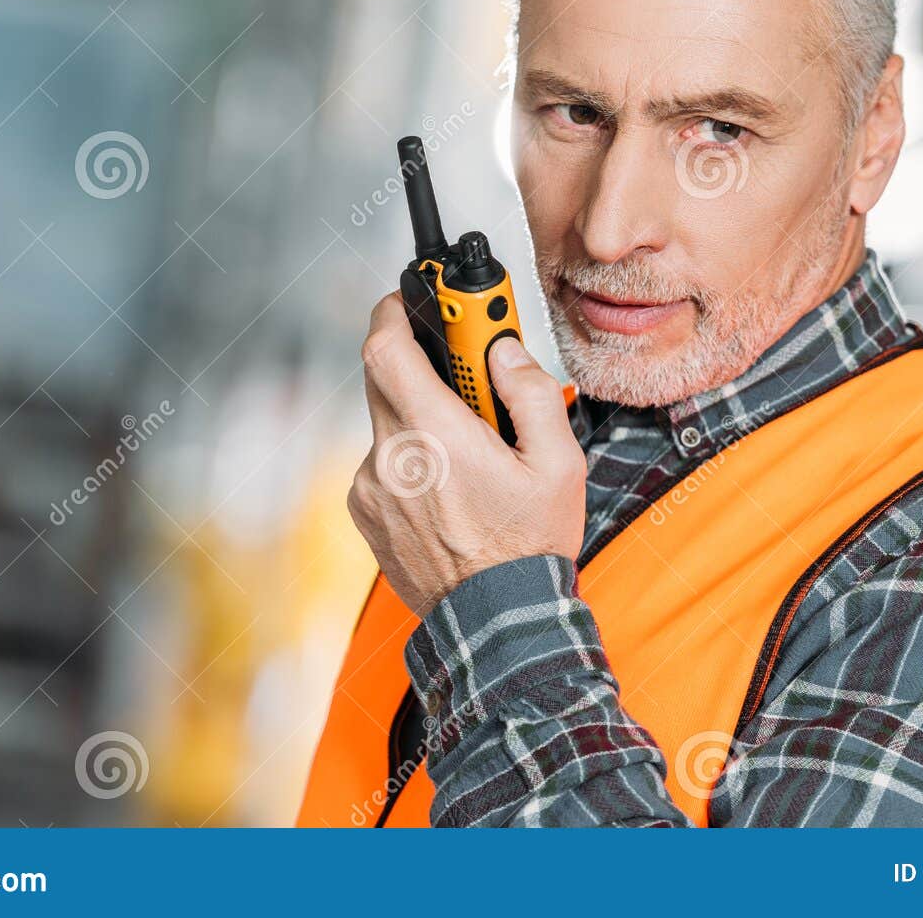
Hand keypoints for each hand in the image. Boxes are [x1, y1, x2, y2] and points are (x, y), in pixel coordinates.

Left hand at [347, 292, 585, 615]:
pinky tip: (450, 484)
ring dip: (421, 416)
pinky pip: (383, 461)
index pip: (386, 349)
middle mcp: (391, 459)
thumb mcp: (557, 465)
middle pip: (383, 376)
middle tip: (464, 367)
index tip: (412, 297)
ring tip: (470, 449)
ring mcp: (372, 488)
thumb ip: (530, 394)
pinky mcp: (365, 512)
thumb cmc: (529, 548)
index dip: (392, 311)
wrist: (496, 624)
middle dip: (420, 360)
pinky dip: (411, 456)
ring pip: (387, 421)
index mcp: (436, 438)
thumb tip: (503, 351)